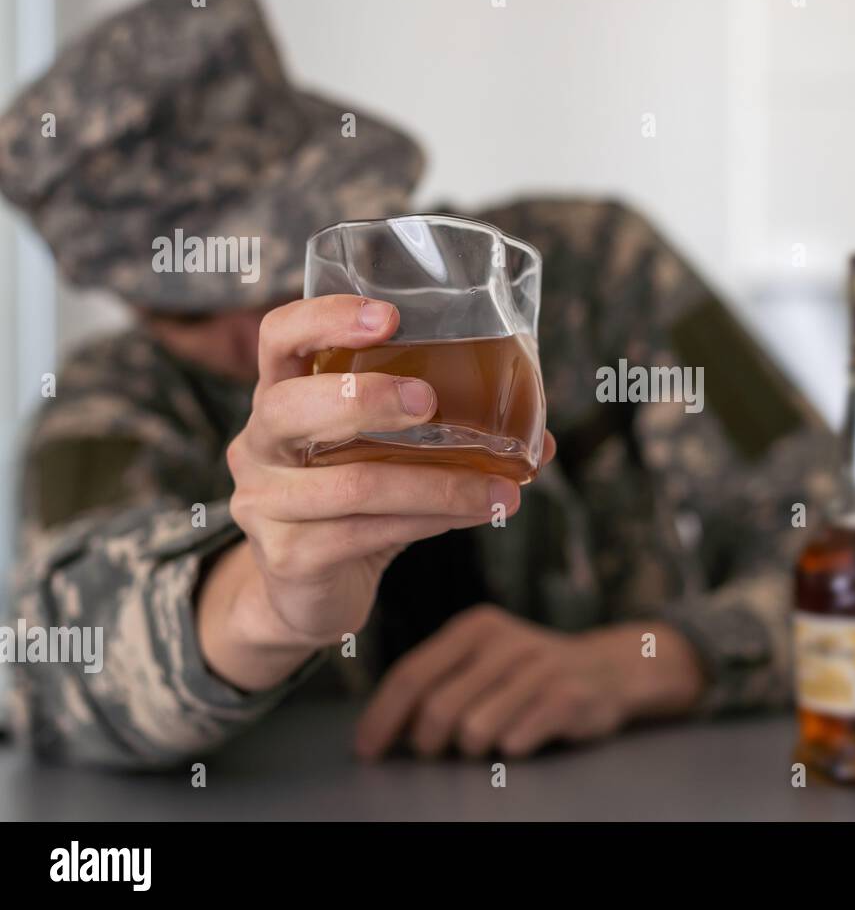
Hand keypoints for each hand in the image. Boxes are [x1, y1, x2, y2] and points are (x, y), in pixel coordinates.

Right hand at [199, 295, 553, 691]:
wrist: (307, 592)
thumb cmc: (352, 503)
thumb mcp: (384, 456)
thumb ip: (445, 436)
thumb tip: (541, 439)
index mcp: (280, 397)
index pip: (279, 338)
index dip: (325, 320)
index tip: (390, 317)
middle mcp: (259, 444)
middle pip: (292, 407)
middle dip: (365, 398)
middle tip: (431, 400)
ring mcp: (265, 503)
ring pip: (352, 484)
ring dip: (436, 484)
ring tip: (499, 487)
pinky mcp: (289, 555)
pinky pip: (365, 533)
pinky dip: (430, 521)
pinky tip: (474, 514)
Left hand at [354, 605, 705, 759]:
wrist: (610, 669)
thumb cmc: (530, 673)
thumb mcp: (482, 660)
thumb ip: (437, 682)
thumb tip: (383, 729)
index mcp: (475, 627)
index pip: (412, 674)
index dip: (382, 718)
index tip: (367, 751)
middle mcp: (506, 641)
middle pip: (438, 709)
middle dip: (428, 743)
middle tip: (438, 751)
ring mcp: (540, 668)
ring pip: (474, 731)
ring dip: (473, 749)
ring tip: (490, 739)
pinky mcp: (568, 697)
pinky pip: (515, 742)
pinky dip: (511, 749)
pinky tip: (523, 736)